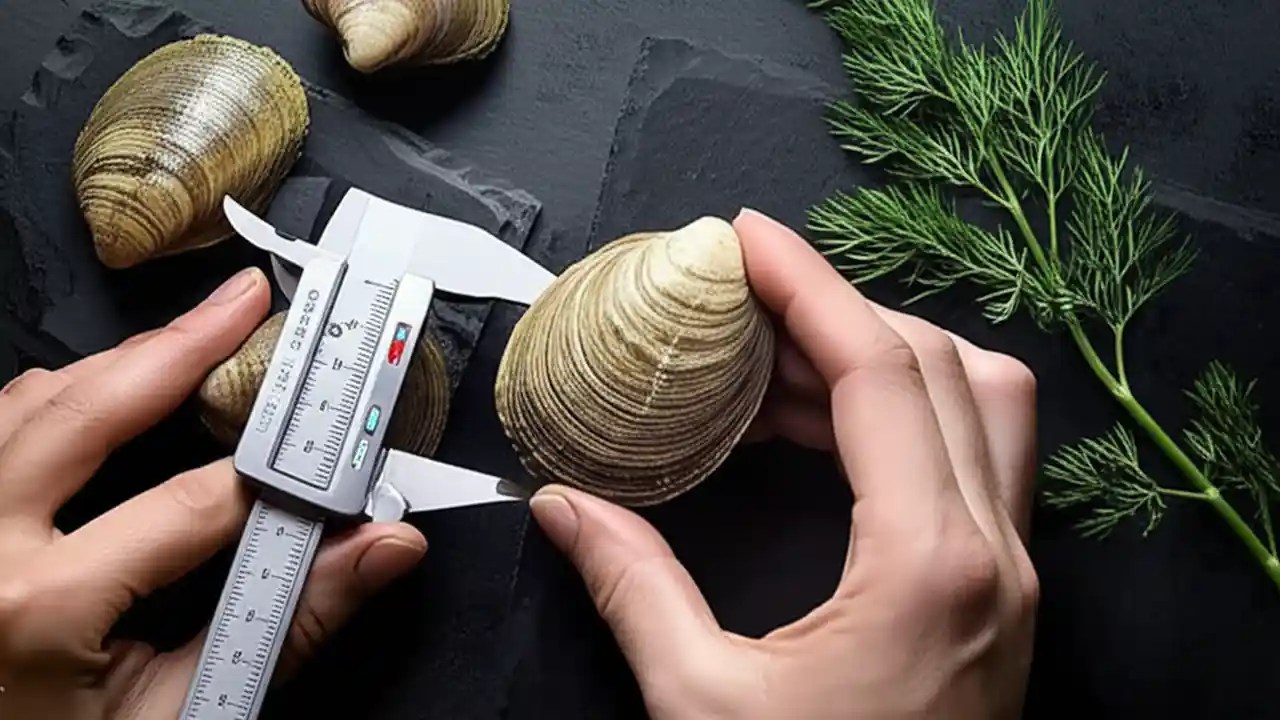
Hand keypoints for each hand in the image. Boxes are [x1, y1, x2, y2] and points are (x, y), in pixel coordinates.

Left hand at [0, 267, 426, 718]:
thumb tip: (381, 551)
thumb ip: (283, 629)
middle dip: (180, 345)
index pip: (188, 505)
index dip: (275, 474)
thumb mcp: (177, 716)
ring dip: (116, 361)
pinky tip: (106, 390)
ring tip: (192, 334)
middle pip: (87, 410)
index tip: (329, 441)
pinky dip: (57, 396)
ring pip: (29, 402)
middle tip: (246, 302)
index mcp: (38, 608)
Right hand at [528, 209, 1039, 718]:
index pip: (880, 371)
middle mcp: (993, 559)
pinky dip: (902, 417)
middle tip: (747, 302)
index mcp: (930, 569)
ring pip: (980, 406)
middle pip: (943, 367)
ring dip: (881, 360)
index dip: (809, 285)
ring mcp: (1009, 580)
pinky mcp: (997, 601)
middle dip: (842, 310)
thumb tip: (565, 509)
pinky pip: (972, 463)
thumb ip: (634, 589)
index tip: (748, 238)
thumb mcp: (704, 706)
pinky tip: (819, 435)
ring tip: (773, 364)